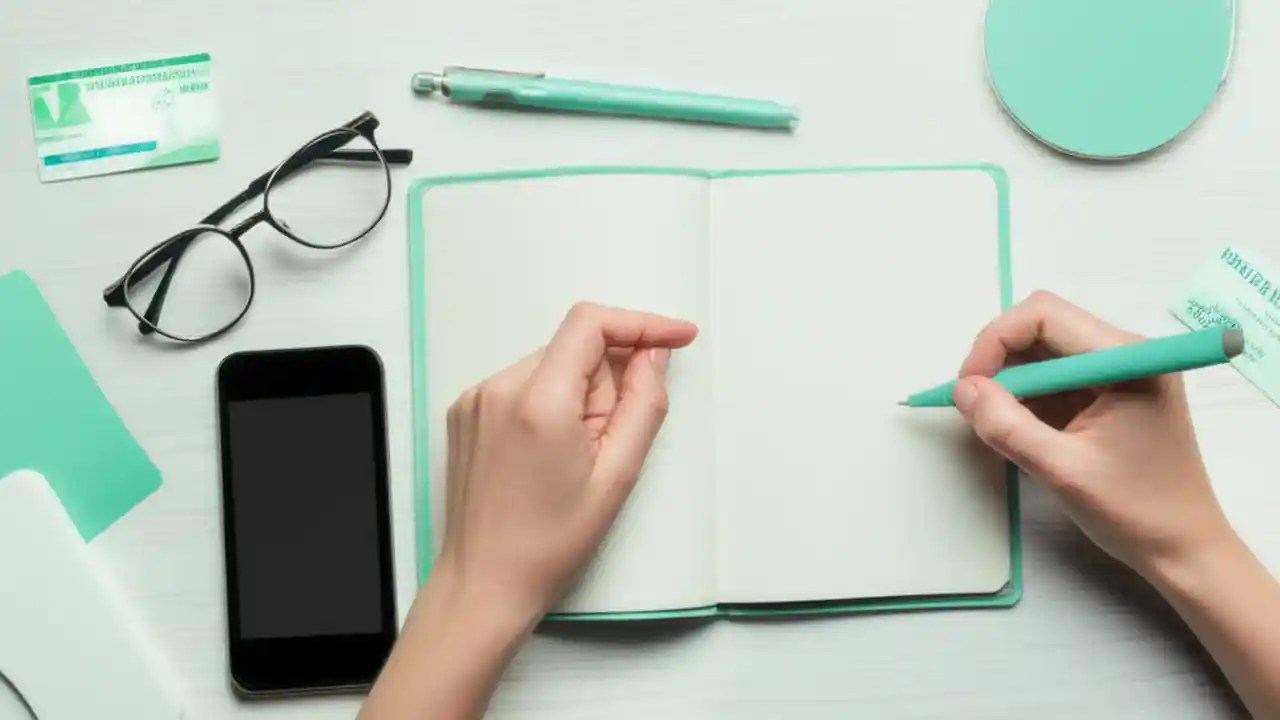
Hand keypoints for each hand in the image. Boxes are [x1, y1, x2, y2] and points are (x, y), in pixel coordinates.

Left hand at [436, 302, 697, 623]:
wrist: (484, 581)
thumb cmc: (551, 542)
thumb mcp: (618, 475)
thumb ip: (644, 404)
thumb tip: (653, 354)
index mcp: (539, 401)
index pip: (592, 324)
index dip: (641, 323)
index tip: (678, 338)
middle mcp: (499, 388)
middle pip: (573, 347)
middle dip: (608, 378)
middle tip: (613, 437)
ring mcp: (475, 398)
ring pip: (550, 365)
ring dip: (578, 393)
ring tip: (576, 454)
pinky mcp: (464, 411)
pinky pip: (522, 384)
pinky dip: (548, 402)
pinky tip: (548, 453)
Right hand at [952, 291, 1232, 580]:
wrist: (1183, 549)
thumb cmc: (1134, 511)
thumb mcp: (1062, 470)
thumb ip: (1007, 426)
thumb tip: (962, 389)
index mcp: (1126, 360)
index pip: (1044, 316)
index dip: (995, 341)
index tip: (968, 386)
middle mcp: (1125, 354)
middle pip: (1043, 327)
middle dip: (1000, 360)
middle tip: (976, 405)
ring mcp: (1119, 373)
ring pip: (1044, 352)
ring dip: (1012, 382)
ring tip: (996, 424)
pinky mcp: (1110, 394)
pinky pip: (1056, 378)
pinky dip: (1028, 399)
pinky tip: (1020, 430)